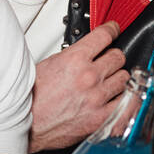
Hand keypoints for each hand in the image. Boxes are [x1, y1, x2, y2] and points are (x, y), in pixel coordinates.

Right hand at [29, 21, 125, 152]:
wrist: (25, 124)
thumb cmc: (31, 98)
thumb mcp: (48, 64)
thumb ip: (72, 55)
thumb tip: (86, 50)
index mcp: (75, 60)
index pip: (104, 36)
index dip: (111, 30)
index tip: (114, 30)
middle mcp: (89, 77)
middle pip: (118, 57)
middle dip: (113, 57)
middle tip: (108, 61)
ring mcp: (97, 98)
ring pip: (124, 78)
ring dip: (118, 78)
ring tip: (110, 81)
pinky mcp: (101, 118)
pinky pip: (127, 104)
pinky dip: (126, 100)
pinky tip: (121, 97)